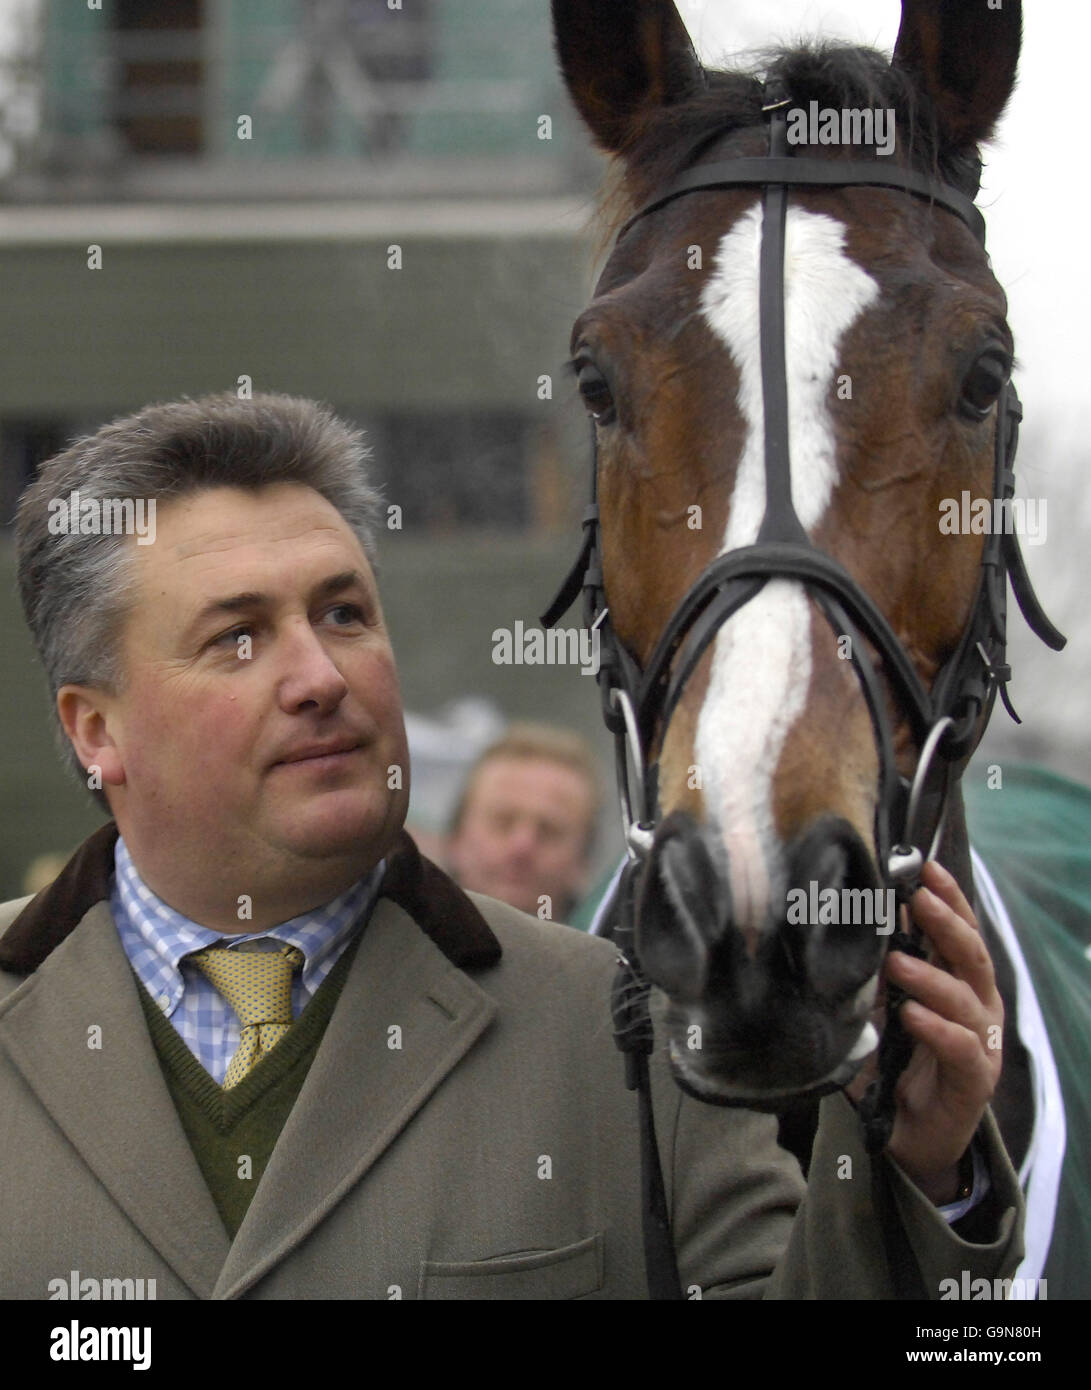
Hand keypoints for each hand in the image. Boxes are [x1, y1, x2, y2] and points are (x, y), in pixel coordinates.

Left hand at [879, 860, 1002, 1202]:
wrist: (910, 1138)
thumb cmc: (893, 1064)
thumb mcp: (874, 1011)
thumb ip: (866, 977)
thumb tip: (828, 930)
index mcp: (958, 981)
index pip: (959, 930)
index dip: (948, 898)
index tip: (925, 868)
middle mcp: (976, 1005)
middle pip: (971, 954)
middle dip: (945, 923)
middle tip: (917, 898)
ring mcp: (980, 1042)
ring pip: (965, 997)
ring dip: (930, 976)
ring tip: (896, 962)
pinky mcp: (975, 1080)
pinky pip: (960, 1048)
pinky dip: (936, 1029)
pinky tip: (912, 1016)